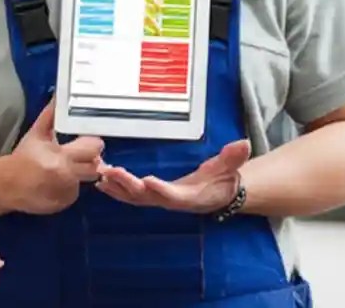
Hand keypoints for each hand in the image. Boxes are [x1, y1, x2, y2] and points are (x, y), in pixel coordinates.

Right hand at [3, 100, 104, 214]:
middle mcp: (68, 175)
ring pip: (85, 181)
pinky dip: (69, 188)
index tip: (86, 142)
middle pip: (95, 167)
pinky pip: (75, 194)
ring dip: (78, 174)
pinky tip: (56, 182)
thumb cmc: (23, 157)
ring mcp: (66, 192)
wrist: (6, 185)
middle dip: (88, 161)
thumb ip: (50, 115)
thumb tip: (58, 95)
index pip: (94, 149)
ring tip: (62, 169)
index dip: (93, 144)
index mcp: (62, 155)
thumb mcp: (36, 133)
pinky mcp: (64, 204)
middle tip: (75, 156)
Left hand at [96, 139, 250, 213]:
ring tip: (100, 173)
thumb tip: (243, 144)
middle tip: (111, 172)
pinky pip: (129, 195)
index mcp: (190, 197)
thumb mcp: (231, 169)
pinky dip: (115, 188)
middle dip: (128, 185)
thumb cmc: (224, 181)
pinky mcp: (151, 196)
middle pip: (146, 197)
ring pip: (133, 197)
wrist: (219, 194)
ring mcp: (159, 200)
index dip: (161, 190)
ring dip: (115, 186)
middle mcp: (171, 201)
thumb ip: (234, 158)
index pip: (174, 195)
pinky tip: (100, 179)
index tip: (148, 181)